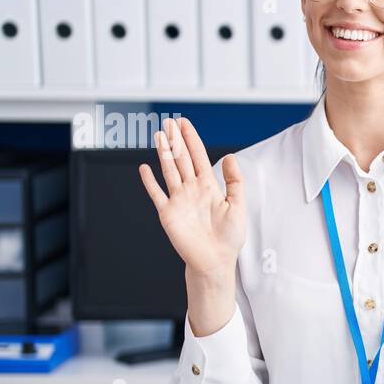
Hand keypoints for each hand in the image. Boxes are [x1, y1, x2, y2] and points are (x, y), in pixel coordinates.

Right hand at [138, 117, 246, 277]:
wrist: (215, 261)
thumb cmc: (229, 238)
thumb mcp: (238, 205)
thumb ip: (234, 181)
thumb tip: (230, 156)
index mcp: (209, 187)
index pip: (198, 157)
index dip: (192, 139)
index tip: (185, 123)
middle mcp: (192, 190)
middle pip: (181, 159)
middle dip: (176, 140)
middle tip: (169, 122)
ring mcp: (178, 200)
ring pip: (169, 171)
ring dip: (163, 153)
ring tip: (158, 135)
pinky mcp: (168, 213)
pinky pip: (156, 194)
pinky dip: (150, 182)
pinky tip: (144, 168)